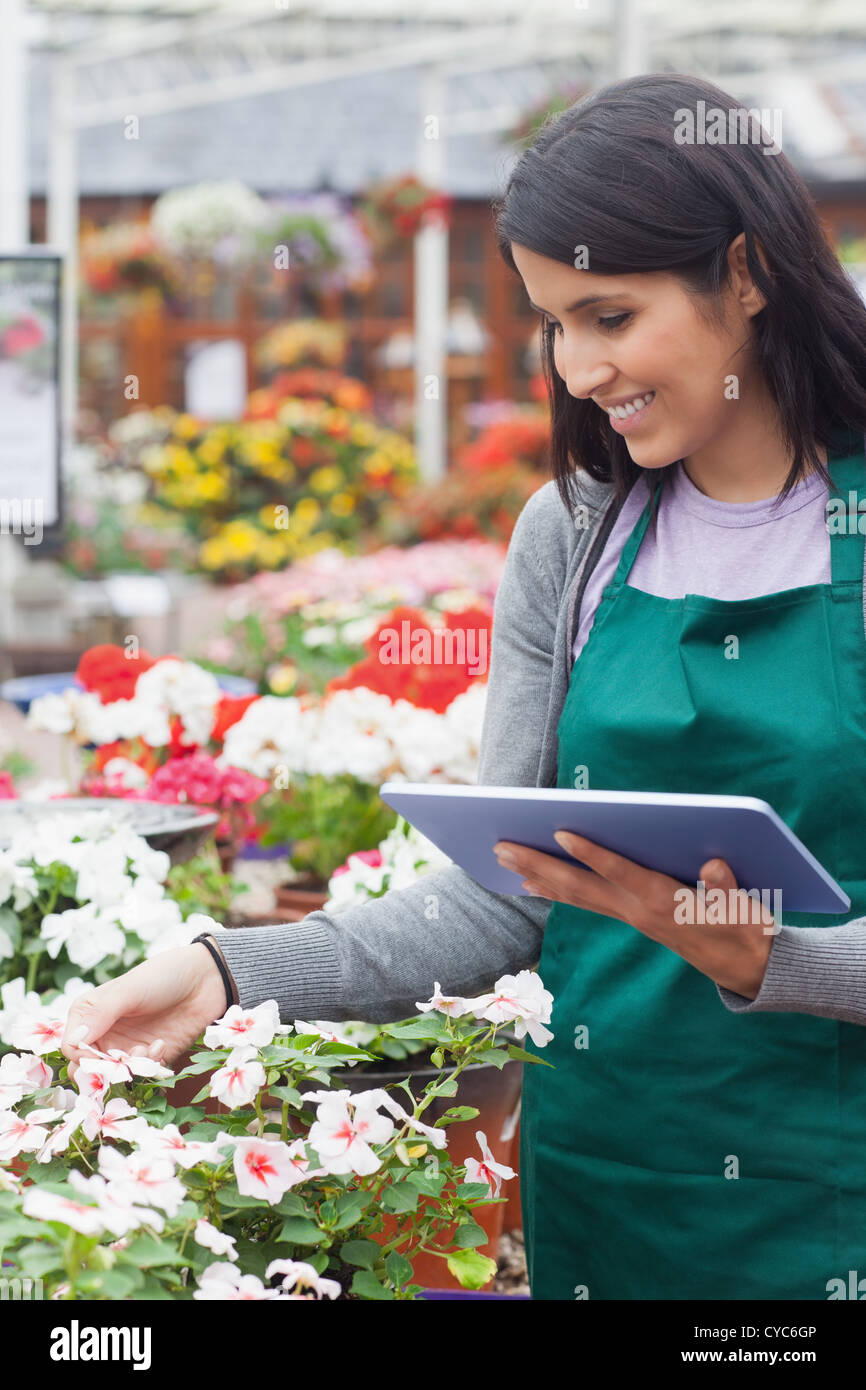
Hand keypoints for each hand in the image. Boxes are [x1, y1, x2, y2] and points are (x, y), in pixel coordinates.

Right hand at [60, 943, 228, 1075]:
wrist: (206, 979)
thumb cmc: (163, 976)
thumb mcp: (128, 990)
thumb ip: (100, 1014)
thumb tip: (74, 1042)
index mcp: (89, 1014)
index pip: (71, 1047)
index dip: (82, 1056)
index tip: (100, 1056)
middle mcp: (104, 1033)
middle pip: (87, 1068)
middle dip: (103, 1071)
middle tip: (123, 1061)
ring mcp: (127, 1047)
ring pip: (114, 1076)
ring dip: (128, 1069)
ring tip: (146, 1049)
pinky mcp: (150, 1057)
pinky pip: (140, 1075)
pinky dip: (149, 1066)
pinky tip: (161, 1044)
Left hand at [494, 832, 774, 998]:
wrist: (748, 969)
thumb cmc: (747, 930)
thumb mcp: (746, 910)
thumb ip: (727, 888)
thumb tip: (714, 864)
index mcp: (665, 903)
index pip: (622, 873)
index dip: (593, 852)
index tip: (563, 831)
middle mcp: (638, 912)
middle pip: (580, 886)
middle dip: (539, 863)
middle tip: (501, 846)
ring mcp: (631, 917)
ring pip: (576, 895)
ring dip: (538, 875)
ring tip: (503, 858)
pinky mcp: (631, 919)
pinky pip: (585, 902)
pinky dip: (555, 890)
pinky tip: (533, 881)